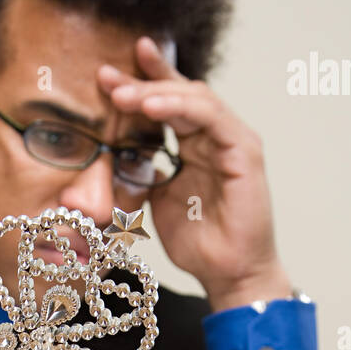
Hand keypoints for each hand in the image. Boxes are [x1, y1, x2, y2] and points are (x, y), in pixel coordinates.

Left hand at [98, 37, 293, 311]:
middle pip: (179, 93)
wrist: (228, 275)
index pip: (168, 103)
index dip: (142, 83)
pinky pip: (212, 116)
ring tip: (123, 95)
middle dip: (142, 81)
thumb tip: (116, 156)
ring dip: (155, 92)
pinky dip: (181, 107)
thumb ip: (144, 174)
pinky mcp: (244, 151)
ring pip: (194, 98)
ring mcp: (232, 141)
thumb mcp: (157, 202)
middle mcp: (215, 137)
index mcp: (194, 146)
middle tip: (106, 75)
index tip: (106, 74)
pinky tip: (152, 107)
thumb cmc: (199, 244)